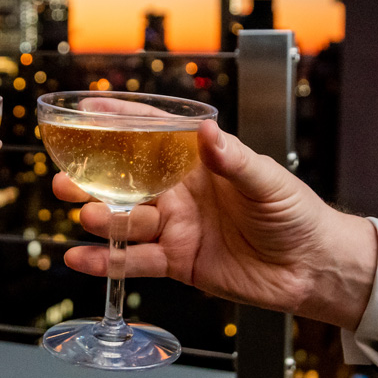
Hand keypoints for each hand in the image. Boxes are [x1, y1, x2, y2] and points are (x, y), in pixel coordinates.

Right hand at [53, 120, 377, 328]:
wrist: (313, 268)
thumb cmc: (298, 215)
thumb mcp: (268, 181)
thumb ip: (235, 159)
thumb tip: (208, 132)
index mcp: (199, 164)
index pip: (153, 137)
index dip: (120, 122)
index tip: (87, 109)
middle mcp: (182, 194)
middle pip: (127, 183)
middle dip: (93, 180)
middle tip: (64, 177)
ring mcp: (177, 229)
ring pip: (128, 223)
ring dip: (101, 220)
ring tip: (84, 215)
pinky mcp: (179, 263)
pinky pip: (136, 262)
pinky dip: (108, 263)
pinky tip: (81, 259)